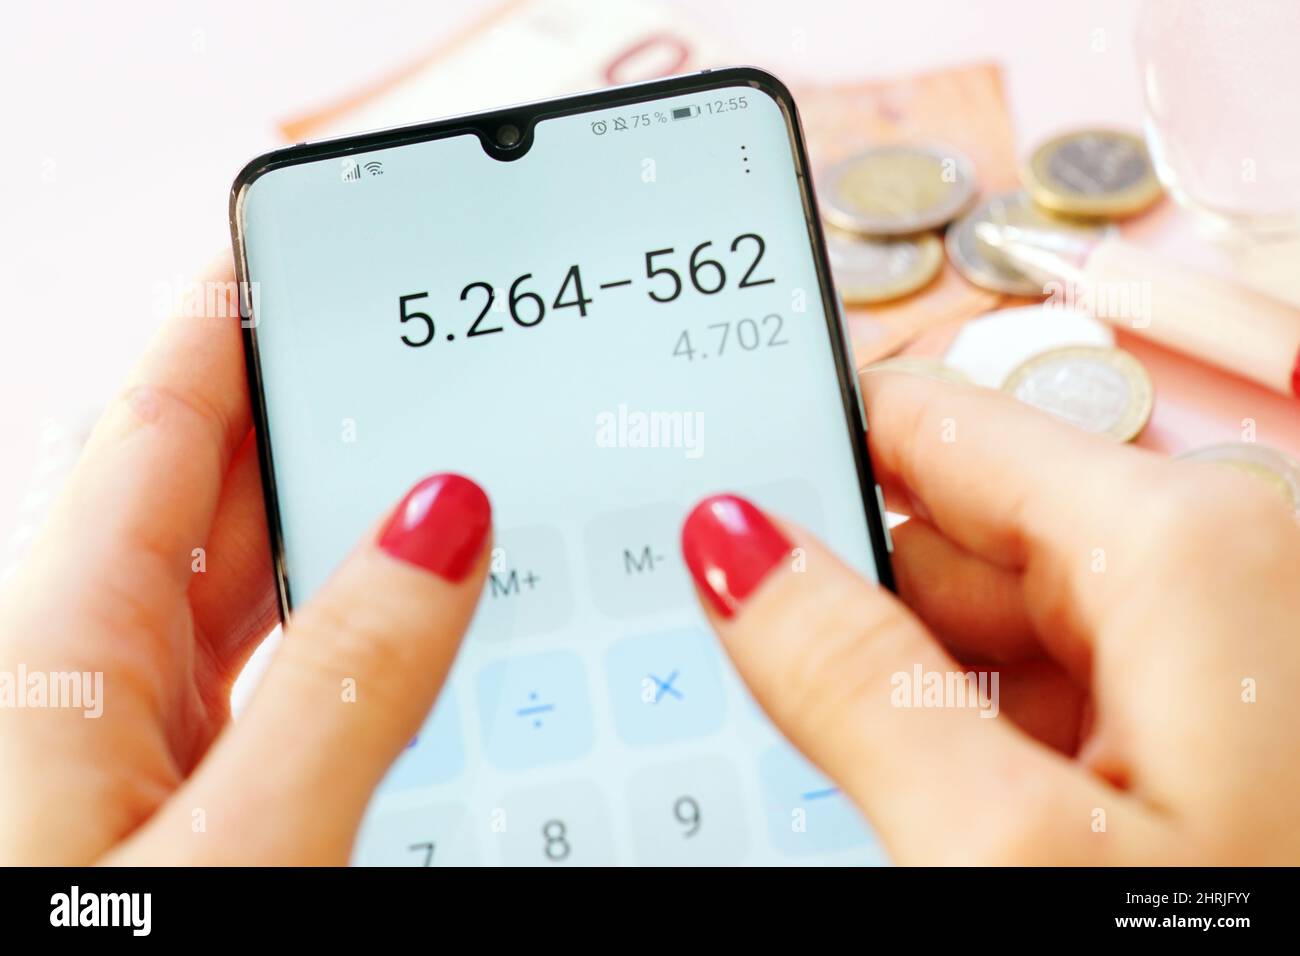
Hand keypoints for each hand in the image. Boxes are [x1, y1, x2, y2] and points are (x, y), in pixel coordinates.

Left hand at [0, 261, 490, 863]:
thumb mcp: (243, 848)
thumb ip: (348, 689)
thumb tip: (444, 529)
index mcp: (49, 658)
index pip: (148, 429)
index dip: (219, 318)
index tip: (291, 236)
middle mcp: (75, 685)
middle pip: (197, 498)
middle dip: (302, 412)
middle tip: (407, 350)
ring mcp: (118, 750)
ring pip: (235, 594)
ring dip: (327, 533)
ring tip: (431, 474)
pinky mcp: (167, 811)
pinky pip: (260, 679)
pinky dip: (331, 641)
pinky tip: (397, 631)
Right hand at [681, 369, 1299, 864]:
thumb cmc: (1241, 946)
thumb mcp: (1006, 849)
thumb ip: (853, 679)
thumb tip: (737, 548)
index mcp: (1180, 542)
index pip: (931, 424)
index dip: (813, 465)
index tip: (721, 529)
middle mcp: (1220, 562)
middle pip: (961, 532)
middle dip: (875, 617)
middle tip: (832, 727)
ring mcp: (1229, 641)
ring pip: (1006, 623)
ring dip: (935, 698)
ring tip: (939, 811)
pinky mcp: (1227, 712)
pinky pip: (1066, 684)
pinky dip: (1001, 738)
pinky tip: (996, 827)